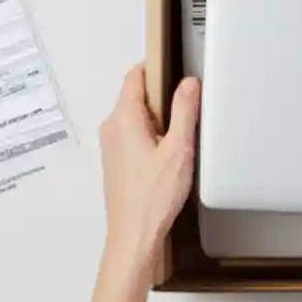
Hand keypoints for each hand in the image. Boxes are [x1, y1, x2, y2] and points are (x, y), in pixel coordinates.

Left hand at [98, 65, 199, 269]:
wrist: (134, 235)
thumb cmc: (151, 199)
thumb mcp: (179, 149)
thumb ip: (184, 111)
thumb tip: (189, 84)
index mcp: (123, 119)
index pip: (136, 76)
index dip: (157, 67)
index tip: (175, 67)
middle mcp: (112, 129)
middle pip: (137, 95)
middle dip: (163, 97)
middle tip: (185, 112)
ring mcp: (112, 145)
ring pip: (138, 116)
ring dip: (160, 120)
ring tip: (179, 142)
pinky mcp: (117, 160)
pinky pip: (135, 134)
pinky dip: (153, 136)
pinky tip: (169, 157)